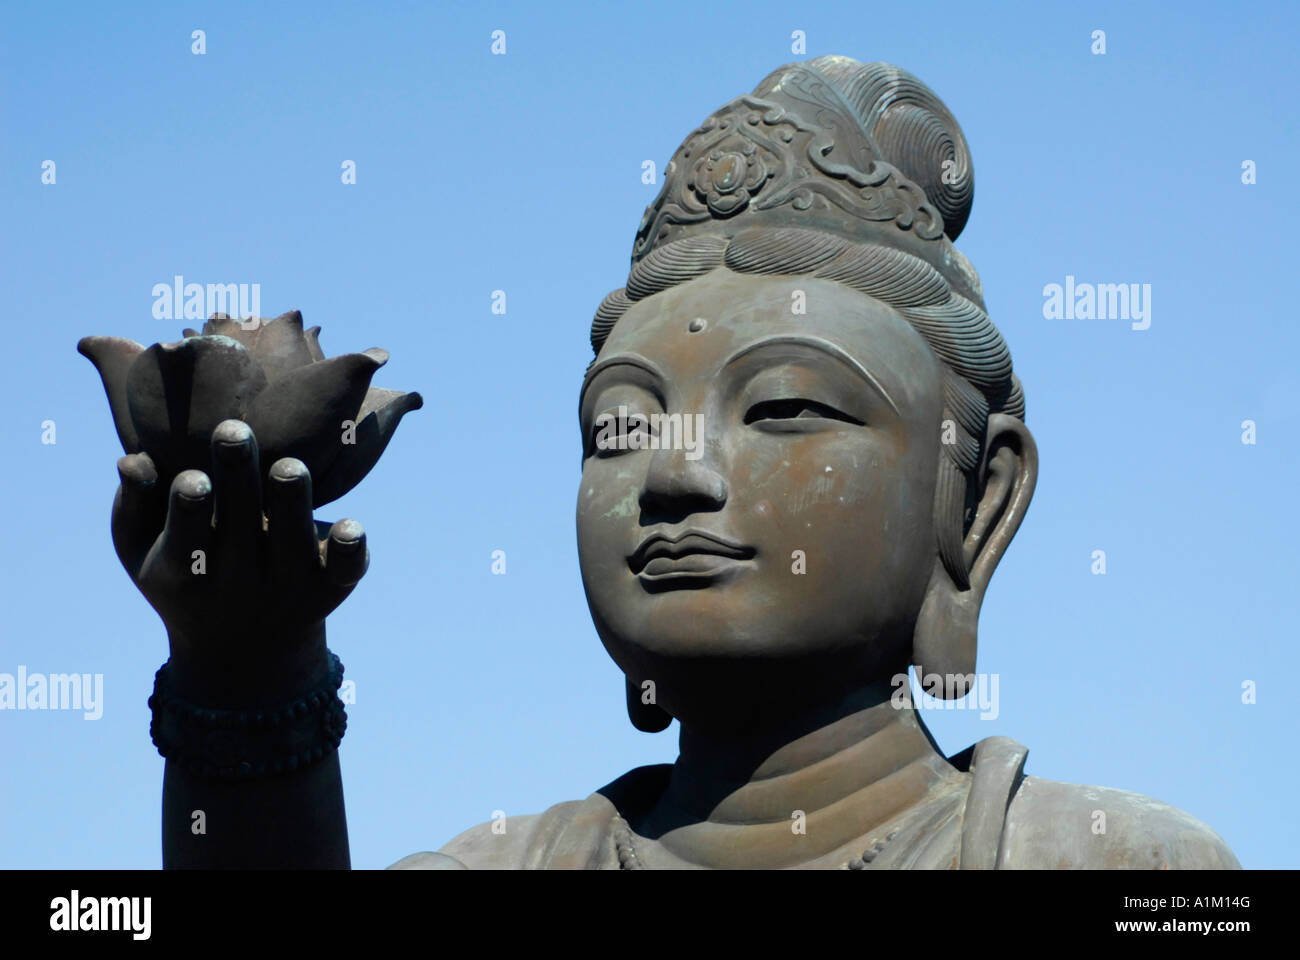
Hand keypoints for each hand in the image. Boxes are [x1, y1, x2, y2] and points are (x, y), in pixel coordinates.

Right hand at [112, 419, 367, 704]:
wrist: (245, 651)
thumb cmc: (185, 573)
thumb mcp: (141, 550)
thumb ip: (132, 504)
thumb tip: (133, 459)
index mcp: (183, 569)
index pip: (185, 533)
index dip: (189, 507)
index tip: (194, 478)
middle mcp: (238, 581)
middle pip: (240, 528)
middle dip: (237, 478)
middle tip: (233, 431)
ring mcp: (288, 584)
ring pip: (292, 541)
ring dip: (292, 501)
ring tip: (288, 467)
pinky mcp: (331, 585)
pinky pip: (344, 568)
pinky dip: (348, 550)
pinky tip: (349, 526)